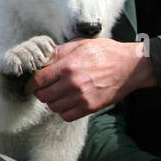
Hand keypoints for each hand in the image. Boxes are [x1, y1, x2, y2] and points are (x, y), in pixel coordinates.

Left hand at [26, 38, 155, 120]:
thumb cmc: (106, 52)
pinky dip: (64, 111)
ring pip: (53, 107)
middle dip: (41, 92)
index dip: (31, 84)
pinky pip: (67, 116)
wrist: (130, 66)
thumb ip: (58, 53)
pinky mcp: (90, 107)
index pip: (38, 81)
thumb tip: (41, 62)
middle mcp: (73, 83)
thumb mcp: (80, 44)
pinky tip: (68, 102)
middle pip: (43, 96)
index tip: (31, 84)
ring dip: (53, 102)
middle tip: (46, 88)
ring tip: (59, 94)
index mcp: (68, 66)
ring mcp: (82, 97)